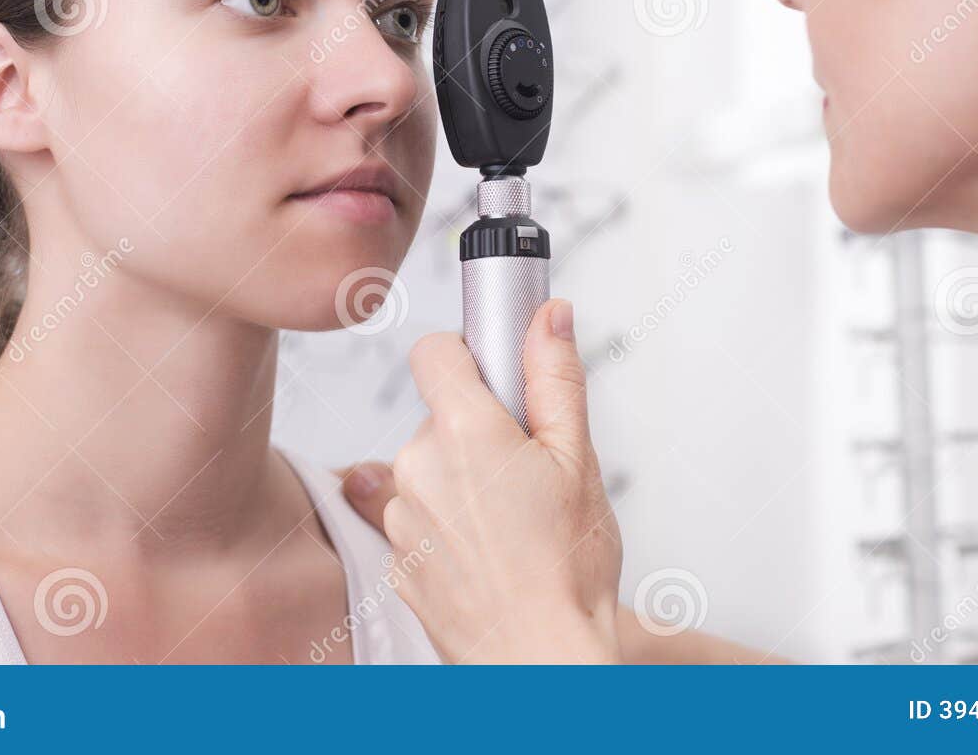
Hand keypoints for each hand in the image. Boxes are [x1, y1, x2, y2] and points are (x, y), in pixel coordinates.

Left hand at [356, 298, 622, 662]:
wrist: (540, 661)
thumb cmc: (567, 572)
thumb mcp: (580, 461)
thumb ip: (556, 378)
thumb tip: (549, 316)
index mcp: (463, 432)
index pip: (433, 351)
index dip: (467, 355)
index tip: (496, 374)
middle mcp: (417, 467)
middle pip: (439, 415)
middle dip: (479, 431)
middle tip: (529, 469)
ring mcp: (401, 516)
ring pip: (429, 468)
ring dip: (463, 481)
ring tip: (514, 521)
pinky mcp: (397, 558)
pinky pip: (419, 517)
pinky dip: (448, 525)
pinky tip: (489, 550)